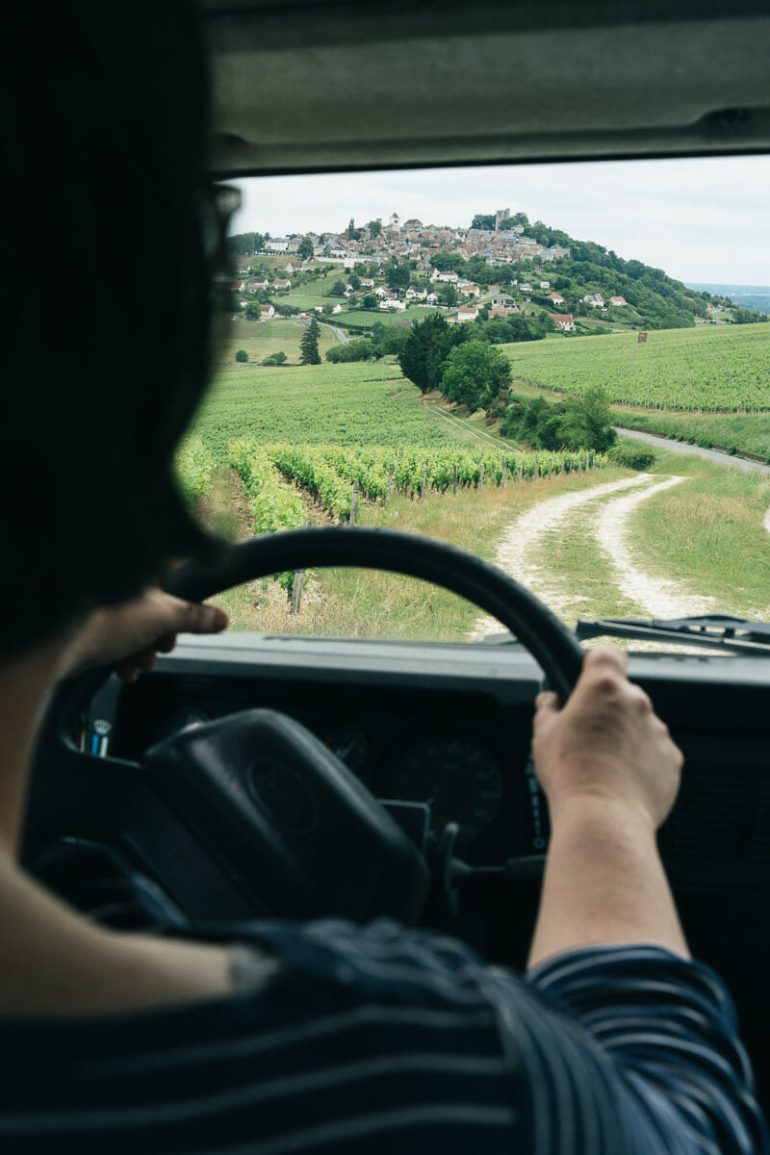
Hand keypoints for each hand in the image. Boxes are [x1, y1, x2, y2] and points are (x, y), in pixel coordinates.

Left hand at [60, 590, 228, 682]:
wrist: (55, 648)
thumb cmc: (102, 621)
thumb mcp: (162, 618)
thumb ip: (194, 617)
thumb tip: (221, 619)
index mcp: (137, 575)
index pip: (169, 586)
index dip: (180, 609)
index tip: (183, 626)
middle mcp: (118, 587)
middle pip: (152, 612)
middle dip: (159, 637)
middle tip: (159, 647)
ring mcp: (101, 609)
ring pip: (133, 631)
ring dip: (141, 652)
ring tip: (138, 662)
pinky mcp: (87, 631)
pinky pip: (113, 644)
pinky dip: (121, 659)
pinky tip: (122, 669)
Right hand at [532, 647, 682, 831]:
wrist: (604, 818)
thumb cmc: (572, 776)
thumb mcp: (543, 735)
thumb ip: (547, 709)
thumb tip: (549, 702)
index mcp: (603, 688)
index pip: (609, 654)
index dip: (599, 663)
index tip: (591, 674)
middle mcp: (636, 703)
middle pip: (624, 694)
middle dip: (609, 710)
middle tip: (588, 736)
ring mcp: (658, 731)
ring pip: (641, 725)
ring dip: (626, 737)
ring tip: (605, 764)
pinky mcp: (671, 759)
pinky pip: (656, 752)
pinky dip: (642, 761)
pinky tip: (621, 780)